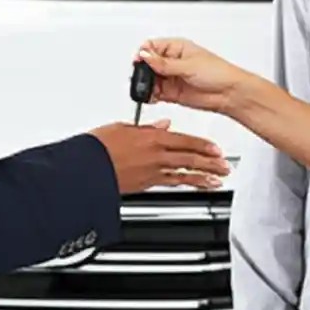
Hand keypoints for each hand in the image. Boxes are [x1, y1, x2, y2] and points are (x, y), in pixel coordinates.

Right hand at [88, 119, 230, 193]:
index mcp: (152, 138)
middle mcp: (156, 156)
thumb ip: (147, 126)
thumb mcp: (123, 126)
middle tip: (224, 165)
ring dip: (204, 176)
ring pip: (184, 174)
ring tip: (218, 179)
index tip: (215, 148)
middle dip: (210, 162)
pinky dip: (187, 185)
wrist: (85, 168)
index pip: (184, 140)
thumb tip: (163, 123)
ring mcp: (152, 172)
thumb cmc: (98, 146)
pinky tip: (195, 186)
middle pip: (189, 158)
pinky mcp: (146, 184)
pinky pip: (172, 183)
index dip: (202, 145)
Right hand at [135, 38, 263, 114]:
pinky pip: (155, 93)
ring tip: (147, 89)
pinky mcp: (172, 92)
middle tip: (142, 78)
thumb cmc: (218, 72)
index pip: (152, 46)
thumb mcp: (188, 65)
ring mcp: (172, 77)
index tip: (139, 61)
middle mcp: (172, 62)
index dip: (144, 53)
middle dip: (143, 71)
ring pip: (150, 79)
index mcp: (177, 48)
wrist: (229, 93)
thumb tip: (145, 55)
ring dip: (146, 84)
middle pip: (148, 64)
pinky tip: (151, 97)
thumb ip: (164, 63)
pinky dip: (150, 95)